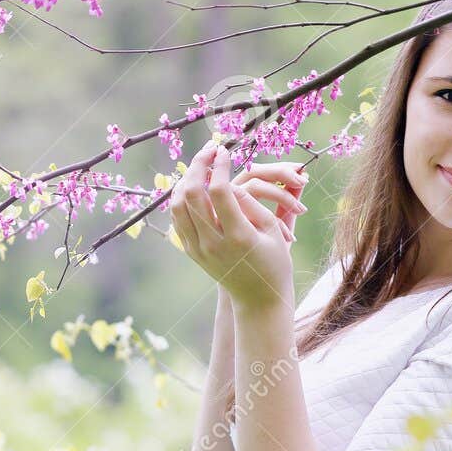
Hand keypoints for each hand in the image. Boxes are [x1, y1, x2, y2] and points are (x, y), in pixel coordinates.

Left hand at [169, 141, 305, 307]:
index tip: (225, 151)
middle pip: (192, 194)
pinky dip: (180, 199)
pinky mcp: (192, 253)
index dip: (219, 166)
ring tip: (200, 167)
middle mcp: (214, 244)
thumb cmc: (274, 263)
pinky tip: (192, 187)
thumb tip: (229, 183)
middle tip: (209, 150)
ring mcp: (199, 250)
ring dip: (185, 180)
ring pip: (178, 206)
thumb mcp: (274, 232)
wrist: (258, 300)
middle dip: (198, 165)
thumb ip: (252, 204)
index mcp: (239, 237)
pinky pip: (177, 220)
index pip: (220, 191)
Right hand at [231, 158, 308, 247]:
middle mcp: (230, 197)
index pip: (260, 170)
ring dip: (282, 195)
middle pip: (254, 171)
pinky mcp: (229, 225)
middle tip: (303, 181)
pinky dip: (276, 220)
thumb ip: (288, 203)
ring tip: (301, 210)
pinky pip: (253, 209)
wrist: (246, 285)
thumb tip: (304, 179)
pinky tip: (290, 237)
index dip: (282, 168)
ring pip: (254, 186)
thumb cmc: (261, 254)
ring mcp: (226, 210)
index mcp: (241, 193)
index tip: (304, 174)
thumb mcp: (276, 225)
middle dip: (281, 172)